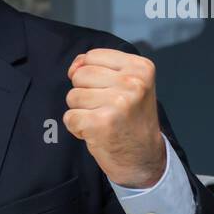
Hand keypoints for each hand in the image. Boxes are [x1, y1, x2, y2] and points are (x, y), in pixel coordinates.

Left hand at [63, 48, 165, 188]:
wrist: (144, 157)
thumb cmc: (131, 119)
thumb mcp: (126, 85)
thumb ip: (99, 67)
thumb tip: (74, 66)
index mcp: (141, 68)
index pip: (93, 56)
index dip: (90, 74)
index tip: (108, 91)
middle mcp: (132, 83)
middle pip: (80, 75)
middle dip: (84, 94)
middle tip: (105, 109)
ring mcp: (118, 103)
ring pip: (72, 96)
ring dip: (81, 111)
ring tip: (101, 120)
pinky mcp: (101, 123)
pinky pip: (70, 117)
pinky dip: (77, 128)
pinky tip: (96, 132)